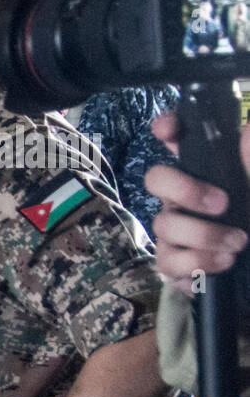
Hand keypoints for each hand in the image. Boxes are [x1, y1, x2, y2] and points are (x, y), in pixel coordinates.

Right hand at [145, 113, 249, 290]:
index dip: (168, 129)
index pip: (179, 141)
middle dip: (184, 190)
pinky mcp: (176, 268)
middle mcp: (186, 199)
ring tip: (239, 245)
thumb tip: (247, 130)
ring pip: (164, 226)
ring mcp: (176, 233)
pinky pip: (167, 264)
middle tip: (223, 205)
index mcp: (211, 174)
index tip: (168, 129)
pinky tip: (223, 266)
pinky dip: (195, 265)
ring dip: (203, 236)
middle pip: (156, 179)